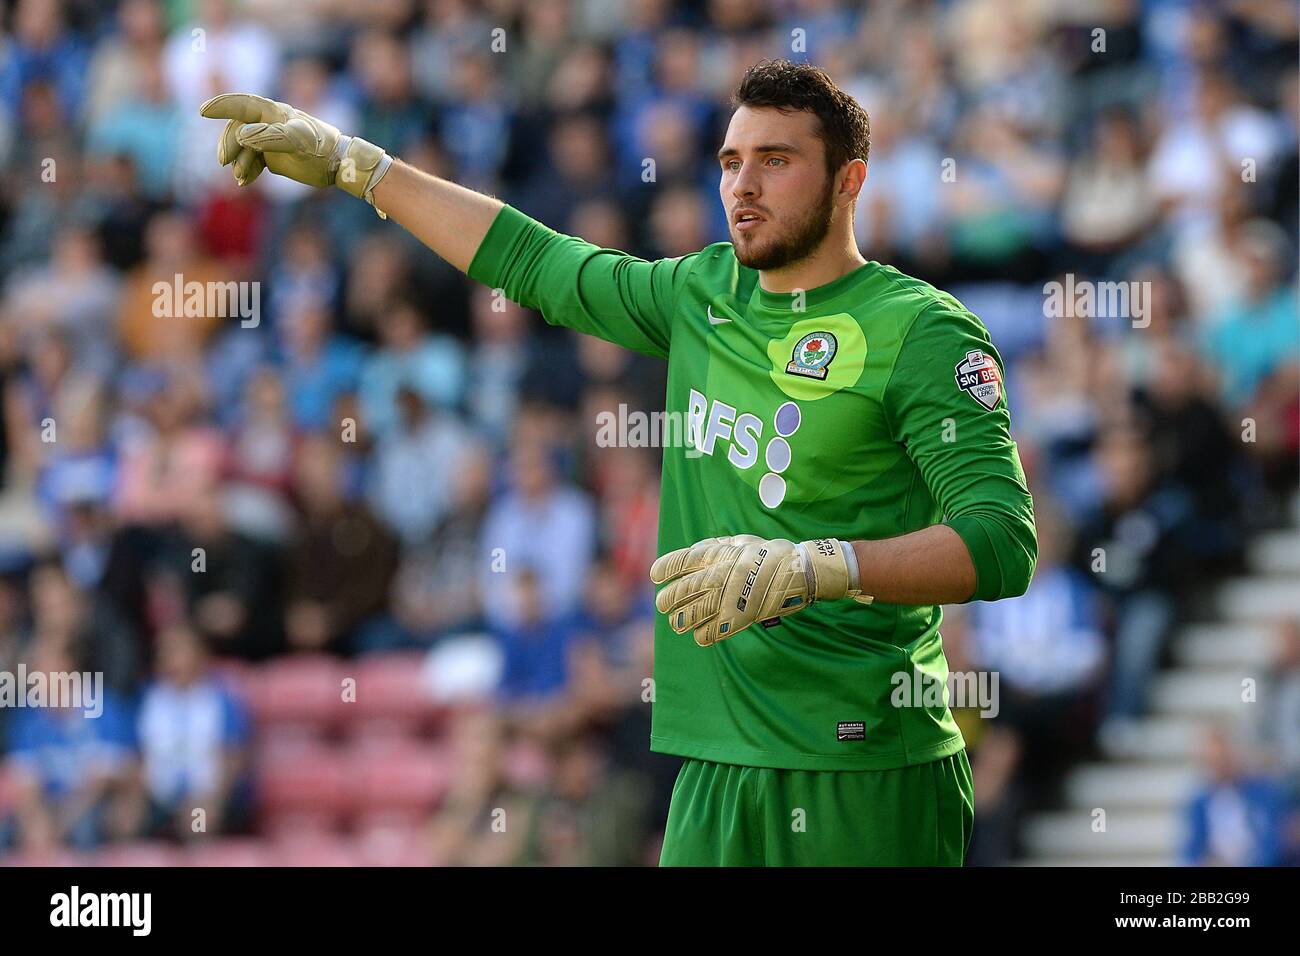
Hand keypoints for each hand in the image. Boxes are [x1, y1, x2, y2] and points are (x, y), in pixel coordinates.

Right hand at [198, 93, 392, 214]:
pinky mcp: (272, 156)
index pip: (242, 104)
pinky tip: (245, 182)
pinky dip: (246, 170)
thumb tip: (242, 134)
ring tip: (242, 178)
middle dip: (228, 144)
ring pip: (242, 147)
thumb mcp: (298, 143)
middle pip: (237, 129)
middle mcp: (269, 123)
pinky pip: (251, 160)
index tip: (202, 111)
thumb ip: (270, 137)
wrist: (339, 166)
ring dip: (238, 161)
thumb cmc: (322, 150)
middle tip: (224, 162)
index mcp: (274, 113)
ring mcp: (269, 139)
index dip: (222, 106)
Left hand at [650, 535, 869, 646]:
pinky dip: (703, 635)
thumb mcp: (739, 542)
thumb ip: (714, 547)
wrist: (798, 570)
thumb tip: (691, 554)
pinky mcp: (739, 617)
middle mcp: (718, 575)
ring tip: (677, 623)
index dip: (664, 569)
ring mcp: (728, 597)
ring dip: (681, 620)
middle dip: (667, 600)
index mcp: (717, 555)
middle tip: (663, 605)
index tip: (656, 576)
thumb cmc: (767, 554)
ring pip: (691, 614)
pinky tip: (701, 634)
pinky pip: (711, 632)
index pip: (680, 562)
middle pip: (681, 592)